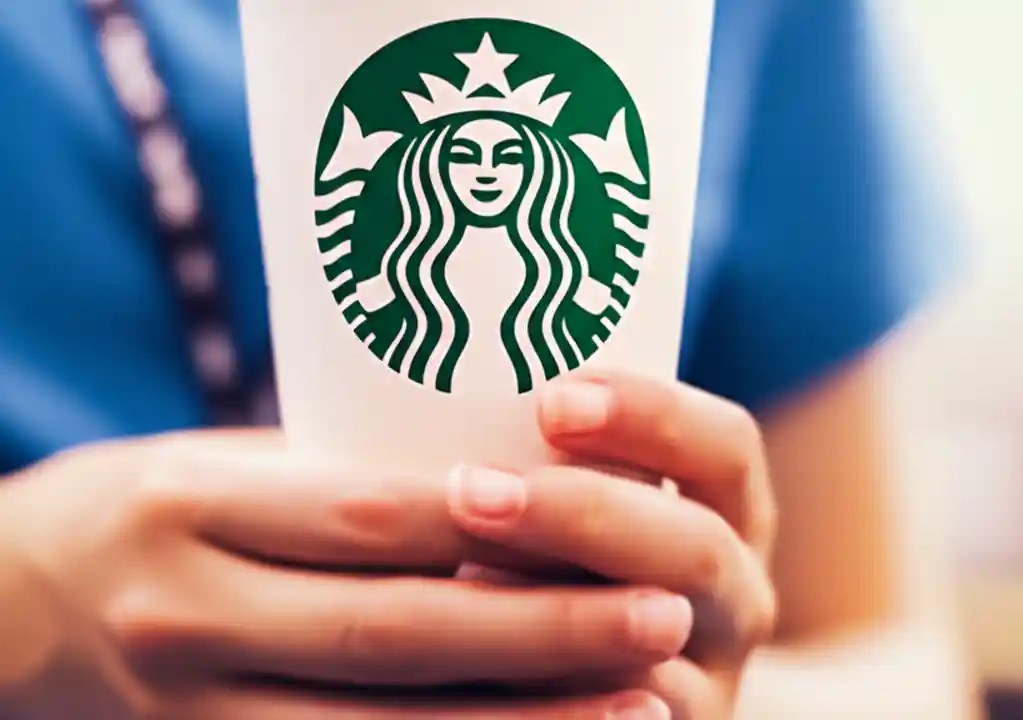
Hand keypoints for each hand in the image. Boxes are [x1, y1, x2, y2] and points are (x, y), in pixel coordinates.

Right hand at [0, 431, 691, 718]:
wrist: (2, 610)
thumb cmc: (136, 512)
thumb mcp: (218, 465)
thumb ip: (339, 483)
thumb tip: (502, 486)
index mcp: (191, 506)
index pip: (366, 515)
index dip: (494, 523)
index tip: (606, 512)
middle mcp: (186, 614)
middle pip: (393, 631)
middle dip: (542, 632)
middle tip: (663, 614)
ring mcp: (190, 711)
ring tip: (644, 707)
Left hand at [447, 372, 778, 718]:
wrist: (609, 696)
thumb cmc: (570, 566)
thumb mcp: (589, 503)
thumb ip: (545, 455)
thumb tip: (408, 367)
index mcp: (729, 514)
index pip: (727, 446)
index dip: (653, 416)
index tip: (554, 397)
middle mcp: (735, 597)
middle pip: (697, 547)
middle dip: (588, 514)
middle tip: (474, 488)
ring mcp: (709, 683)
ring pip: (656, 649)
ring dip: (557, 614)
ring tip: (452, 580)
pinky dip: (548, 696)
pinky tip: (471, 667)